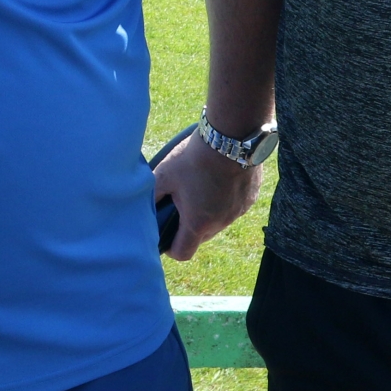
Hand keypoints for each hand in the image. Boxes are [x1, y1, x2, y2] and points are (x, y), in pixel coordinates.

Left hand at [152, 132, 262, 261]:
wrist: (230, 137)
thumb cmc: (194, 157)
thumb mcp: (164, 174)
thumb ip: (152, 196)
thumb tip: (141, 208)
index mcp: (198, 223)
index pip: (183, 253)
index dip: (171, 248)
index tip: (166, 233)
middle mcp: (221, 223)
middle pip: (201, 237)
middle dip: (189, 226)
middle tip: (181, 203)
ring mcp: (237, 212)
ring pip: (219, 222)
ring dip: (208, 213)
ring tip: (200, 188)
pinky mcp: (249, 199)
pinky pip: (233, 208)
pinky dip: (224, 201)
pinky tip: (218, 179)